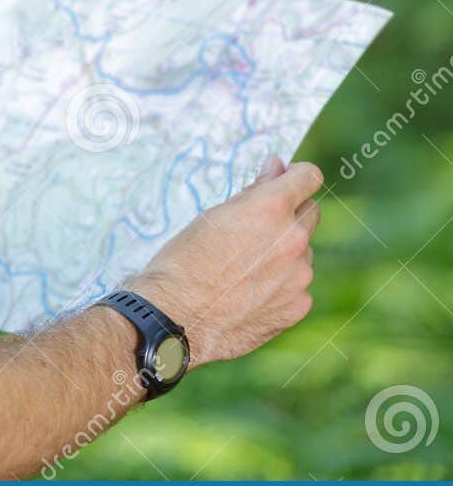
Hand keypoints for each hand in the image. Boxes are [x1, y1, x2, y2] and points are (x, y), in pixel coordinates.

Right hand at [126, 155, 320, 368]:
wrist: (174, 318)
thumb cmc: (183, 262)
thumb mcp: (212, 217)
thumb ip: (253, 192)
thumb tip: (277, 168)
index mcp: (271, 209)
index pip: (308, 177)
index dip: (296, 176)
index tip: (284, 181)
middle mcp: (293, 240)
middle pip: (311, 213)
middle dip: (289, 214)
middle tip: (255, 229)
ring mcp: (300, 276)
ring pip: (301, 253)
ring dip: (282, 253)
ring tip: (242, 270)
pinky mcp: (298, 306)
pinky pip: (296, 286)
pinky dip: (279, 285)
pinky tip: (247, 294)